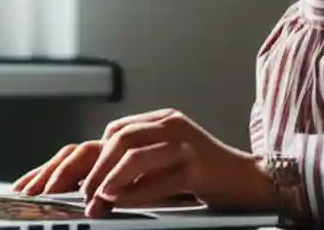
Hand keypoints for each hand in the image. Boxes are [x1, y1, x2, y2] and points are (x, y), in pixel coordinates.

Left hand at [16, 109, 279, 218]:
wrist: (250, 182)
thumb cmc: (205, 176)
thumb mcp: (167, 164)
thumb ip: (137, 166)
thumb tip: (98, 186)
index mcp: (161, 121)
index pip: (114, 131)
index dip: (90, 156)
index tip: (73, 180)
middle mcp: (171, 125)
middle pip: (119, 138)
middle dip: (94, 168)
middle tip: (80, 194)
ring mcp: (186, 143)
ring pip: (136, 154)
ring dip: (110, 179)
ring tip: (96, 200)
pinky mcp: (198, 165)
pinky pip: (159, 178)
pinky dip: (136, 192)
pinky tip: (121, 203)